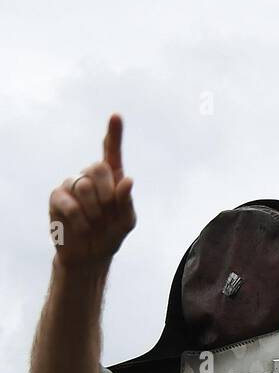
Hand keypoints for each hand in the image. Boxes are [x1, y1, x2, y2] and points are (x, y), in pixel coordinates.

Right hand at [49, 114, 135, 266]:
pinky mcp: (57, 197)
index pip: (111, 153)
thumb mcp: (125, 223)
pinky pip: (70, 204)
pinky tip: (83, 228)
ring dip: (94, 211)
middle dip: (107, 193)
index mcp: (111, 180)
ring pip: (84, 186)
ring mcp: (72, 185)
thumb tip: (127, 181)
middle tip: (107, 212)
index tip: (116, 116)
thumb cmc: (109, 236)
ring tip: (94, 223)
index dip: (113, 134)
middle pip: (98, 168)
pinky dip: (81, 220)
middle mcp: (90, 177)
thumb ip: (127, 203)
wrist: (89, 256)